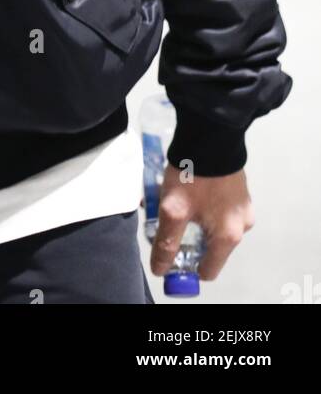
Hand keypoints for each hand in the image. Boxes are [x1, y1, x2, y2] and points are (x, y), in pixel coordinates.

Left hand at [151, 162, 254, 280]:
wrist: (211, 133)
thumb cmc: (194, 176)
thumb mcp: (174, 210)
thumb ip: (167, 242)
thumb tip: (160, 270)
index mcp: (230, 237)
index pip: (209, 269)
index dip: (186, 265)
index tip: (169, 252)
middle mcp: (243, 225)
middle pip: (209, 244)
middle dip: (186, 235)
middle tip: (165, 217)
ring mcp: (243, 205)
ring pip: (212, 222)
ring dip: (193, 215)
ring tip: (172, 197)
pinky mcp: (238, 187)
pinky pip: (218, 205)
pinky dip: (202, 201)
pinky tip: (186, 185)